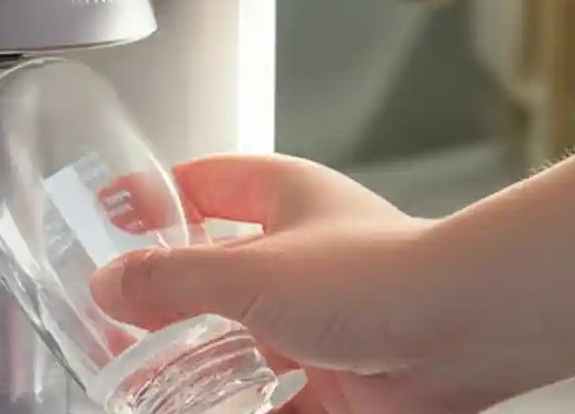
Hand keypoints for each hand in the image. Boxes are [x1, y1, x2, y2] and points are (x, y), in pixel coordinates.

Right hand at [89, 154, 470, 413]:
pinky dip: (240, 408)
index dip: (152, 197)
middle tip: (115, 320)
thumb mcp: (247, 272)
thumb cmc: (376, 275)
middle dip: (165, 297)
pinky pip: (276, 396)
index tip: (107, 216)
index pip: (202, 184)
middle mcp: (300, 252)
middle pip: (214, 267)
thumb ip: (170, 280)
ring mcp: (319, 316)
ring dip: (195, 360)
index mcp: (282, 198)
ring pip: (240, 337)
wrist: (467, 333)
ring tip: (143, 380)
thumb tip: (108, 285)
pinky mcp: (338, 374)